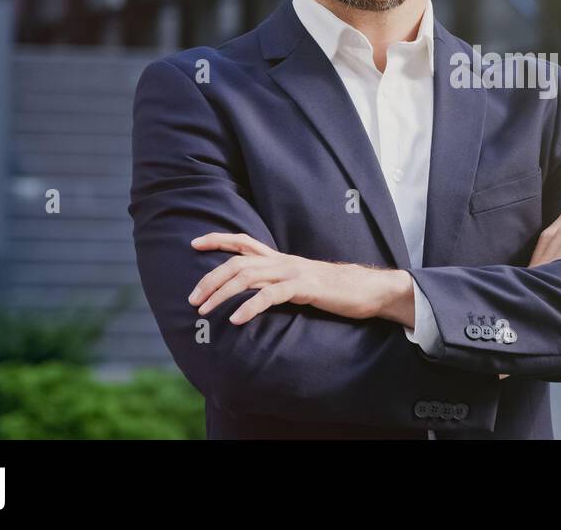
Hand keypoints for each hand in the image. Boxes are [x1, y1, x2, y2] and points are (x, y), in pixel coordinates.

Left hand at [188, 232, 386, 324]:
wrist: (367, 289)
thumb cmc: (335, 289)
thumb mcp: (301, 282)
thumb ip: (279, 283)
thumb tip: (255, 294)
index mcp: (281, 259)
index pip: (244, 242)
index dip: (218, 240)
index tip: (194, 243)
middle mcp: (283, 262)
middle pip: (237, 263)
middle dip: (210, 279)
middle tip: (192, 299)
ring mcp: (293, 273)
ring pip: (248, 277)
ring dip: (222, 294)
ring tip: (205, 310)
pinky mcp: (304, 288)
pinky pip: (270, 296)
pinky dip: (249, 307)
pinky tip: (236, 320)